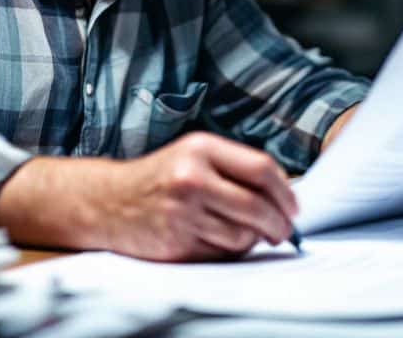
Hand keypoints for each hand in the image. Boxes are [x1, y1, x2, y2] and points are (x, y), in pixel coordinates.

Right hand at [95, 132, 297, 260]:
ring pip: (243, 235)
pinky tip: (217, 240)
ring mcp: (182, 212)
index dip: (286, 192)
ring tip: (243, 232)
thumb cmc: (161, 178)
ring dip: (252, 239)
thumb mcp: (195, 155)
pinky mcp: (175, 243)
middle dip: (279, 224)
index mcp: (201, 149)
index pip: (261, 169)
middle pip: (258, 206)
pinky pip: (222, 254)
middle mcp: (191, 178)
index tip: (294, 207)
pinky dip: (228, 251)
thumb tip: (287, 196)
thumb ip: (237, 168)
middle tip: (284, 231)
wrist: (108, 202)